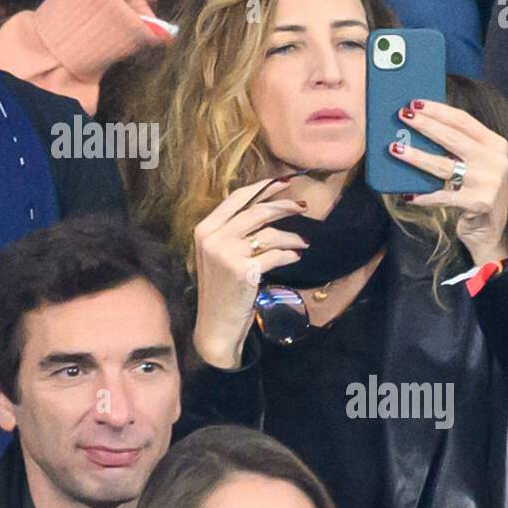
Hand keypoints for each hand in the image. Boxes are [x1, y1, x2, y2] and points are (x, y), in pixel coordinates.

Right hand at [191, 177, 308, 369]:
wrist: (214, 325)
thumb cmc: (220, 289)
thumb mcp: (218, 255)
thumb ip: (233, 231)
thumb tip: (266, 207)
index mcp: (204, 229)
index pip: (237, 198)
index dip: (263, 187)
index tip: (284, 181)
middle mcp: (213, 237)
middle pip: (257, 211)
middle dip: (284, 205)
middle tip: (302, 206)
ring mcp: (227, 253)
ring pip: (269, 233)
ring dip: (291, 236)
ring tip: (303, 242)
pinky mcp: (243, 270)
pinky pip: (276, 255)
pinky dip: (289, 255)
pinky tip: (294, 257)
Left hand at [391, 100, 507, 265]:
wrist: (490, 227)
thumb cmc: (474, 187)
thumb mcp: (474, 162)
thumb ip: (457, 145)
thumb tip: (419, 123)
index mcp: (495, 144)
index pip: (463, 121)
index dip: (438, 110)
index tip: (415, 103)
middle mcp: (495, 161)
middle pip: (452, 138)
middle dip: (424, 126)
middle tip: (402, 116)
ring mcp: (488, 182)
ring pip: (443, 166)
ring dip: (416, 157)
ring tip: (394, 148)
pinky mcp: (478, 203)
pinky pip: (442, 196)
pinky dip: (423, 196)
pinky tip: (407, 194)